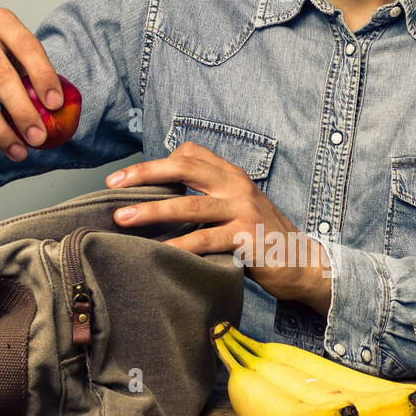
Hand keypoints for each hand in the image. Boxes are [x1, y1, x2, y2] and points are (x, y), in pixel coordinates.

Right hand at [0, 0, 62, 161]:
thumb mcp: (2, 29)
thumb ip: (24, 57)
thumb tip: (51, 100)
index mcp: (0, 20)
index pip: (27, 48)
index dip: (43, 77)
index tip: (55, 104)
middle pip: (1, 77)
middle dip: (22, 112)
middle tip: (38, 137)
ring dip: (0, 130)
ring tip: (19, 151)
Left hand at [105, 142, 332, 313]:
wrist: (302, 262)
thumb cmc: (261, 237)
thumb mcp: (237, 207)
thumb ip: (208, 198)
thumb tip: (159, 201)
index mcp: (231, 174)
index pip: (189, 153)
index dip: (154, 163)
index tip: (123, 180)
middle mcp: (236, 185)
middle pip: (183, 167)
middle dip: (143, 174)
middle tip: (112, 186)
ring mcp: (243, 210)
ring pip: (188, 204)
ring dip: (151, 211)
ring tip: (122, 219)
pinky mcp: (246, 238)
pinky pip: (205, 240)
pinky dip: (179, 246)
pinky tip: (158, 252)